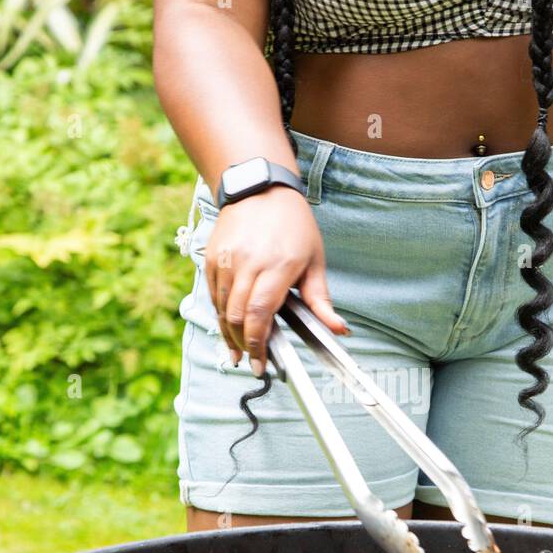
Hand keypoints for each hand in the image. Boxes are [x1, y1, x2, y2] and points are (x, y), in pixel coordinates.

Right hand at [205, 185, 348, 374]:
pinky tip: (230, 326)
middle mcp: (248, 263)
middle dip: (242, 345)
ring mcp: (226, 260)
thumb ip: (321, 301)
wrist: (260, 189)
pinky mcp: (211, 258)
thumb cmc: (294, 226)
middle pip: (237, 316)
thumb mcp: (315, 261)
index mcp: (278, 265)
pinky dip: (221, 314)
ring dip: (229, 334)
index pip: (260, 313)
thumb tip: (341, 331)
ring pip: (221, 309)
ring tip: (239, 351)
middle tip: (251, 363)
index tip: (261, 363)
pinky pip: (213, 295)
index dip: (257, 344)